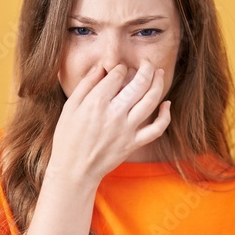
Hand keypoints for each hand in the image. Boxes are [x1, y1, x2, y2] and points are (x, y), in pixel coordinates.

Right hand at [48, 57, 171, 184]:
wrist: (74, 170)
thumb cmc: (68, 138)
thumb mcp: (70, 107)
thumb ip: (86, 85)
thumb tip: (101, 67)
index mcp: (96, 102)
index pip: (117, 74)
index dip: (121, 67)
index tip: (120, 68)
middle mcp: (114, 113)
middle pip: (139, 83)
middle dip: (146, 67)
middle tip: (147, 63)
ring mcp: (127, 129)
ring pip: (151, 100)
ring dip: (158, 83)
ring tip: (160, 73)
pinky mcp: (134, 143)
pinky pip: (157, 128)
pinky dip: (165, 115)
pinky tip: (166, 104)